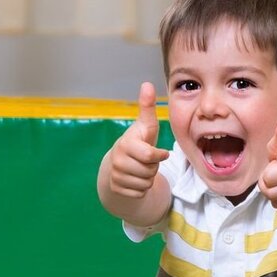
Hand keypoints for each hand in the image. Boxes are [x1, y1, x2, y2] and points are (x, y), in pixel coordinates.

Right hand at [106, 82, 168, 197]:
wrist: (119, 163)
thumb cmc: (138, 142)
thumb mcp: (145, 126)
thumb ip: (147, 107)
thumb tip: (147, 84)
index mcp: (126, 144)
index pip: (150, 156)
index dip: (159, 156)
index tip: (161, 153)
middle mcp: (118, 160)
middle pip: (150, 171)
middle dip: (153, 167)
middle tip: (146, 160)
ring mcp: (115, 175)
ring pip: (146, 183)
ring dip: (148, 178)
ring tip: (141, 167)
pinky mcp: (116, 188)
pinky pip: (140, 193)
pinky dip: (141, 188)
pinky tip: (135, 178)